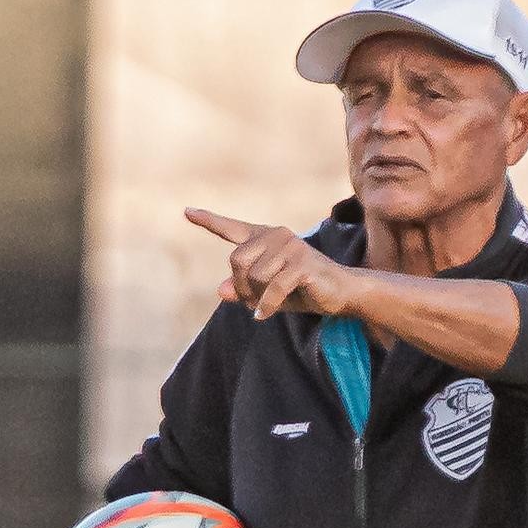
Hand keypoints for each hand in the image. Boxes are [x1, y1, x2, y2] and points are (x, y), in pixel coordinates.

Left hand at [186, 207, 362, 320]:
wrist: (340, 294)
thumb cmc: (302, 290)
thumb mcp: (266, 293)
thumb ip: (243, 290)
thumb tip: (221, 291)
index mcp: (266, 238)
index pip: (232, 228)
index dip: (209, 221)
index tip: (187, 211)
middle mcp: (277, 235)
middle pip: (236, 261)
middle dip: (241, 286)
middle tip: (252, 301)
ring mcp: (290, 246)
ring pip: (253, 277)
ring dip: (256, 297)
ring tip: (268, 304)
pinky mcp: (301, 263)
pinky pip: (271, 289)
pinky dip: (266, 306)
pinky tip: (263, 316)